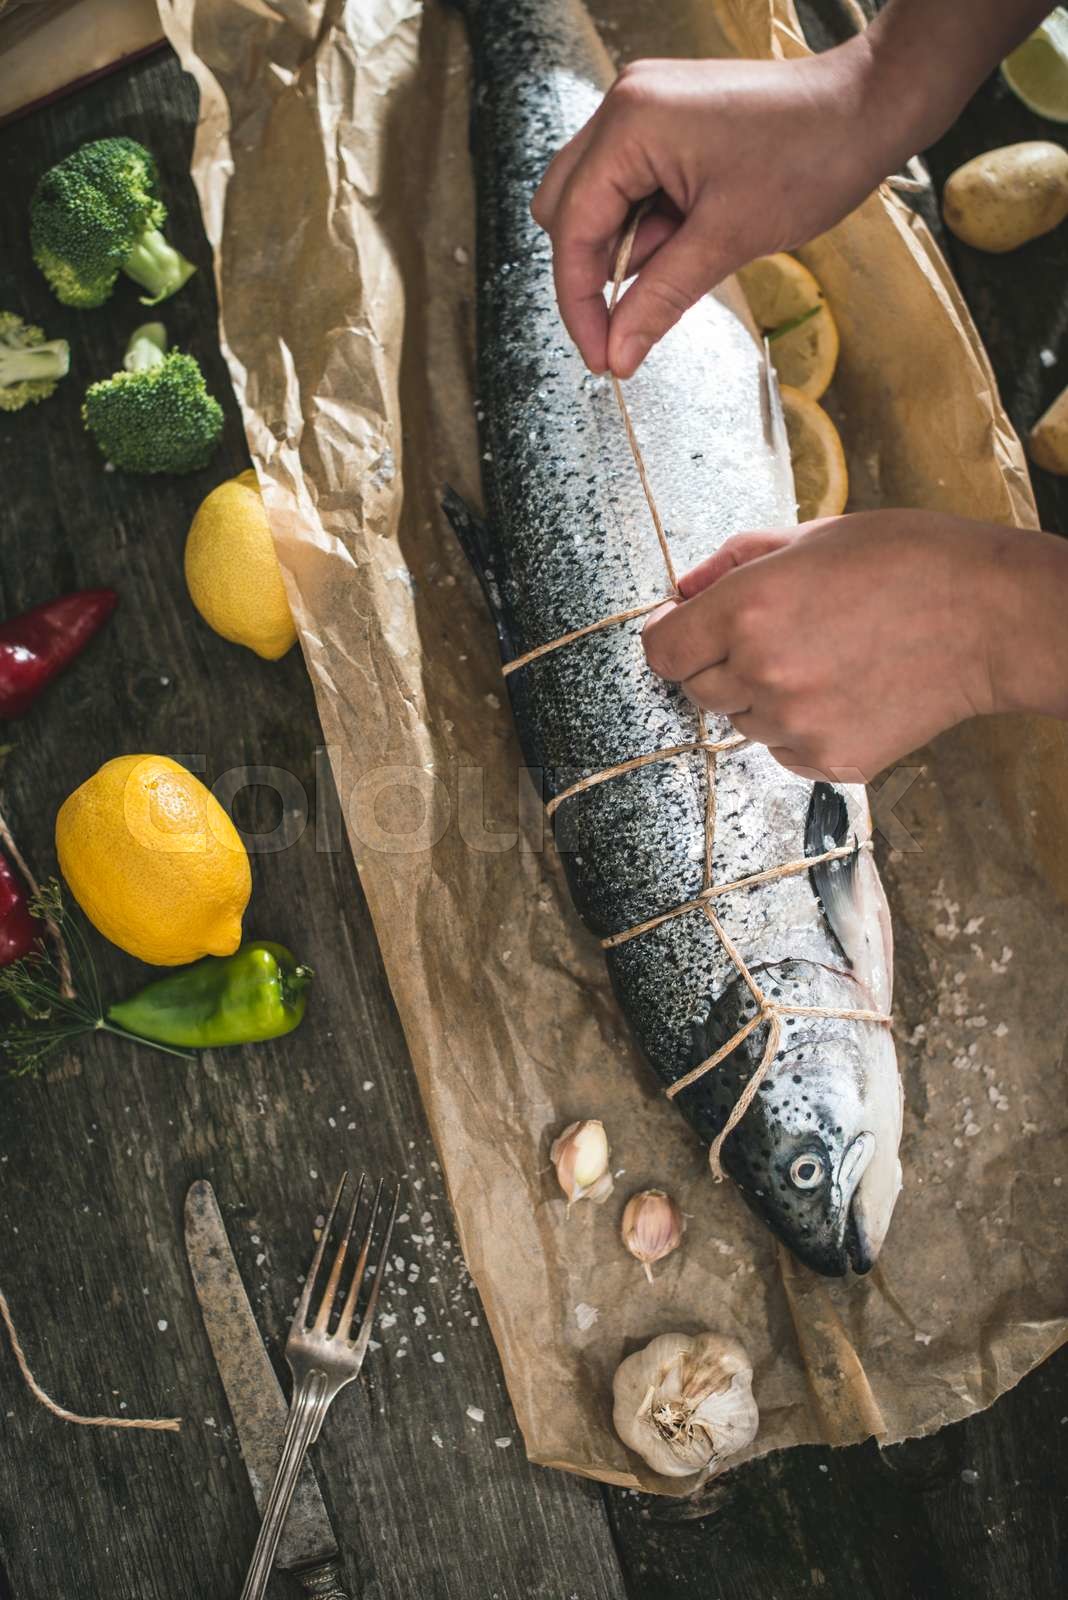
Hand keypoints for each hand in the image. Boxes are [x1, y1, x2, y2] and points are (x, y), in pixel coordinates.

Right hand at [530, 1, 1054, 377]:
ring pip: (596, 201)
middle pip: (566, 210)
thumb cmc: (811, 157)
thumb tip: (618, 353)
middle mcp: (625, 106)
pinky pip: (632, 187)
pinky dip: (647, 228)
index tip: (600, 356)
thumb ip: (660, 298)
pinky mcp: (666, 122)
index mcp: (631, 124)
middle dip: (591, 273)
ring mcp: (644, 109)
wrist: (869, 109)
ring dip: (625, 250)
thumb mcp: (727, 241)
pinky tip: (687, 241)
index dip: (580, 302)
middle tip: (625, 327)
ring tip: (685, 262)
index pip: (572, 228)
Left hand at [641, 511, 1067, 780]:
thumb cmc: (908, 562)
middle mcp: (763, 673)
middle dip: (720, 664)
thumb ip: (734, 562)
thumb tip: (683, 590)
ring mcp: (798, 725)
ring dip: (764, 697)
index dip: (669, 638)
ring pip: (743, 722)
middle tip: (776, 637)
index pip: (661, 651)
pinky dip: (801, 729)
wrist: (991, 619)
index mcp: (748, 610)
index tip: (684, 631)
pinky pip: (786, 752)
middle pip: (697, 690)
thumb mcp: (812, 536)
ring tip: (824, 660)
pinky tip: (846, 691)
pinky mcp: (833, 761)